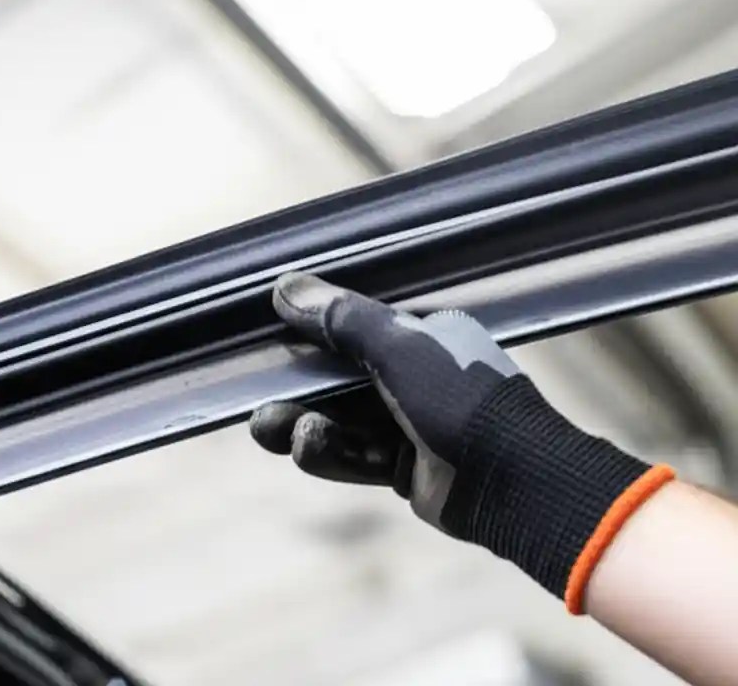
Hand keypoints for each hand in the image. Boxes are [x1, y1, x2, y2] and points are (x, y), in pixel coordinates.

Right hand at [249, 271, 519, 529]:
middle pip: (341, 379)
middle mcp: (420, 378)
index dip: (313, 333)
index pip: (358, 328)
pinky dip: (329, 452)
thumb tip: (285, 287)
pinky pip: (356, 456)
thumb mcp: (399, 347)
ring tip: (266, 429)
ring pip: (342, 420)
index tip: (269, 339)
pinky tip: (302, 446)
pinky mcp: (406, 470)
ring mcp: (413, 426)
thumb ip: (342, 320)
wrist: (514, 481)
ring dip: (303, 422)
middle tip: (254, 396)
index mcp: (428, 337)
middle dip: (296, 388)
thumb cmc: (461, 398)